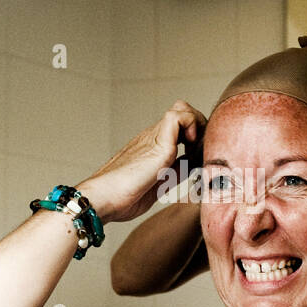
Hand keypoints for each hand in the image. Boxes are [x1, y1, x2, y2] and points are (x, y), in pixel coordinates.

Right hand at [75, 101, 205, 224]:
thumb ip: (175, 173)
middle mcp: (153, 136)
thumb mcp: (159, 183)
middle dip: (201, 127)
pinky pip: (178, 116)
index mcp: (153, 146)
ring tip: (197, 149)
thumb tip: (193, 167)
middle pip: (183, 111)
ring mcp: (154, 136)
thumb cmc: (124, 197)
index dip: (196, 135)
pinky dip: (192, 126)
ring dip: (198, 124)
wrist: (104, 198)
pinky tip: (191, 148)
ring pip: (182, 108)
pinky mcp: (157, 142)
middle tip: (203, 151)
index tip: (201, 157)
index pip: (180, 126)